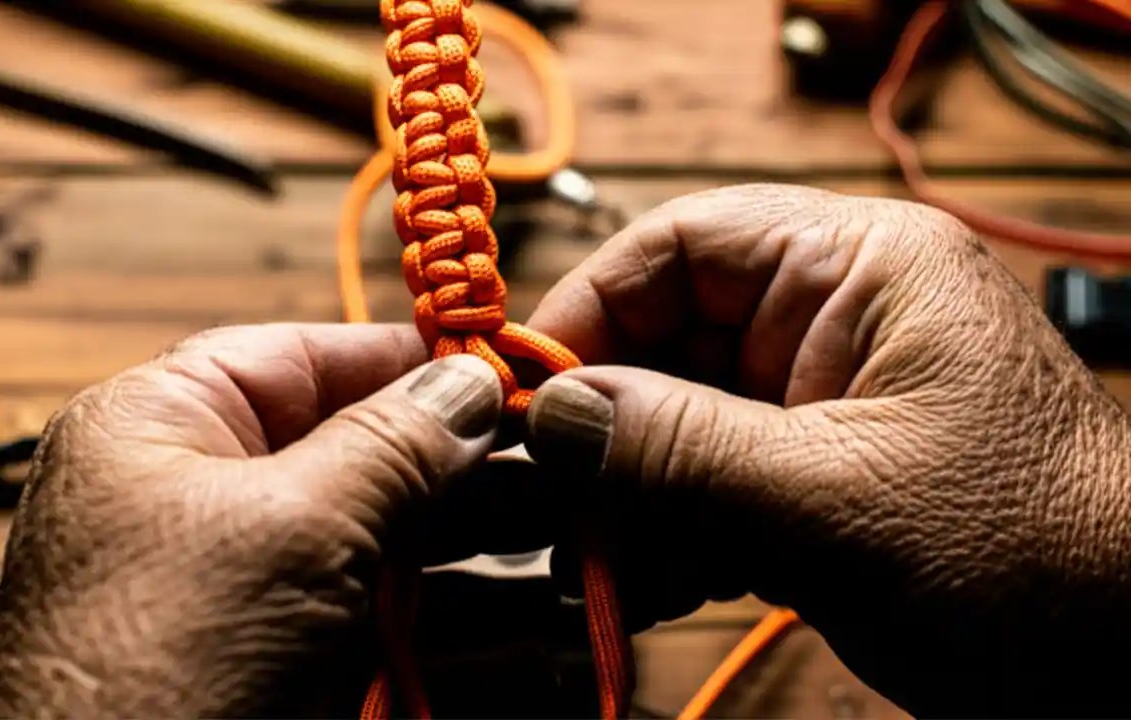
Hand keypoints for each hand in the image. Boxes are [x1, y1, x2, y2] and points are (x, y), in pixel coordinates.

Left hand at [0, 323, 537, 717]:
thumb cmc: (163, 659)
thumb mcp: (292, 526)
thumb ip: (392, 443)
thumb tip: (469, 381)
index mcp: (167, 425)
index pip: (305, 358)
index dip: (407, 358)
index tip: (507, 364)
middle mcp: (207, 494)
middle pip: (360, 447)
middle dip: (464, 460)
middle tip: (561, 458)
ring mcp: (251, 582)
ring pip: (385, 537)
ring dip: (481, 540)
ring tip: (575, 530)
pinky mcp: (285, 657)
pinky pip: (387, 615)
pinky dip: (460, 616)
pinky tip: (536, 618)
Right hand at [522, 184, 1130, 716]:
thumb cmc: (1033, 557)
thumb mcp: (836, 499)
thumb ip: (681, 451)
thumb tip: (545, 414)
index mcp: (858, 268)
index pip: (680, 247)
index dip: (587, 310)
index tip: (517, 390)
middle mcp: (831, 321)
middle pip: (665, 342)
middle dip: (599, 427)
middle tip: (539, 502)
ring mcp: (819, 404)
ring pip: (676, 424)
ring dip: (623, 497)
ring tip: (579, 567)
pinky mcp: (814, 478)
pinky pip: (709, 485)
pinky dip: (665, 537)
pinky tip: (630, 588)